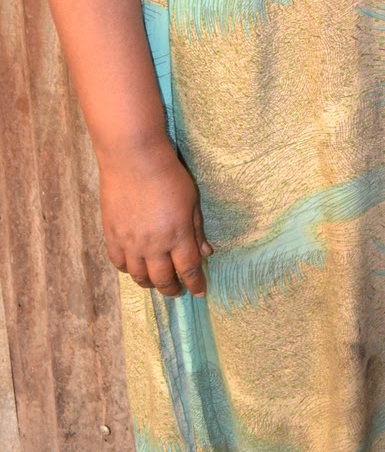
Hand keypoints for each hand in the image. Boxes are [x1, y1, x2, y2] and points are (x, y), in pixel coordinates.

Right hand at [99, 144, 211, 297]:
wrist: (133, 159)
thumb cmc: (168, 175)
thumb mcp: (192, 200)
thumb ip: (197, 229)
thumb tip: (206, 252)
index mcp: (178, 235)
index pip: (189, 269)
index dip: (196, 283)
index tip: (199, 292)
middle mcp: (154, 245)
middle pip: (163, 279)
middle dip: (173, 289)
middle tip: (178, 291)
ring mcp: (130, 242)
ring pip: (139, 277)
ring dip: (150, 284)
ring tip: (157, 282)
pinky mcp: (112, 235)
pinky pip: (119, 263)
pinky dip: (129, 270)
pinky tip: (135, 268)